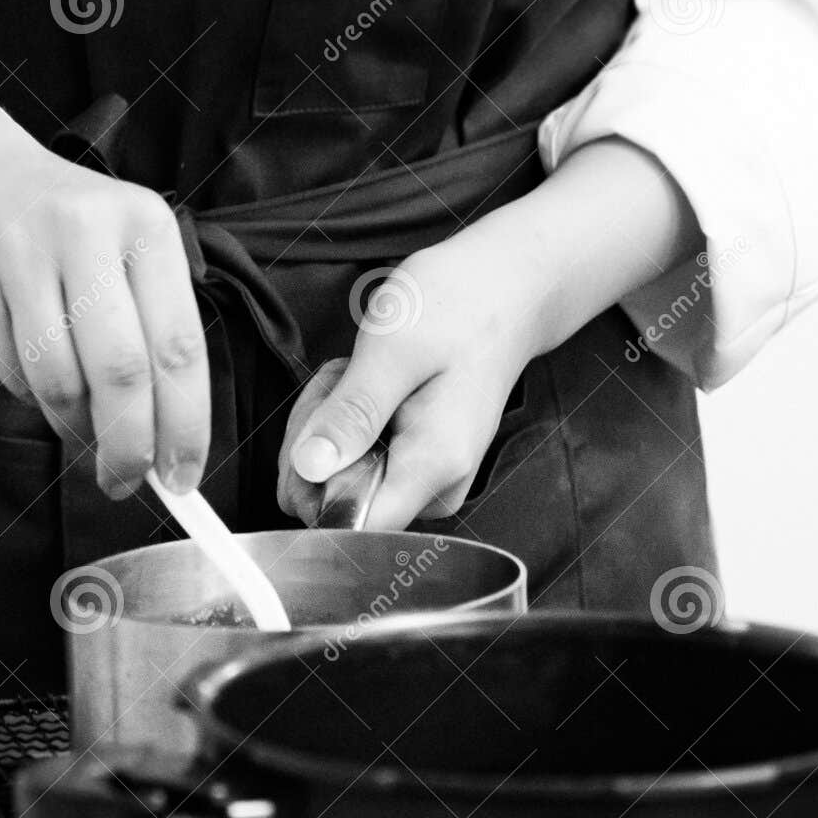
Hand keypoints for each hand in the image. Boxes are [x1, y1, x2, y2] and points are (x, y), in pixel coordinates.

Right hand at [0, 127, 207, 498]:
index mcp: (146, 228)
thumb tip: (168, 446)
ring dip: (72, 426)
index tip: (183, 476)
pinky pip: (12, 372)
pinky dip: (29, 394)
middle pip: (121, 372)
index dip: (185, 424)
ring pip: (60, 381)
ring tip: (77, 428)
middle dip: (127, 445)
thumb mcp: (124, 253)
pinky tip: (31, 366)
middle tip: (123, 482)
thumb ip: (151, 335)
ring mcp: (23, 254)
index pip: (179, 346)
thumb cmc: (63, 229)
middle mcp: (88, 233)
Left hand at [276, 248, 536, 531]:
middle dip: (315, 439)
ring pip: (335, 480)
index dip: (311, 485)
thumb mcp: (392, 349)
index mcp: (434, 465)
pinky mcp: (416, 467)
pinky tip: (366, 384)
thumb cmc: (459, 308)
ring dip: (328, 423)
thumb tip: (309, 470)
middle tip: (343, 380)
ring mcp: (426, 480)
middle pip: (334, 501)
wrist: (507, 291)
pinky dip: (343, 422)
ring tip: (359, 374)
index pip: (350, 526)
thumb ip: (351, 414)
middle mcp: (435, 487)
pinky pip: (352, 463)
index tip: (319, 426)